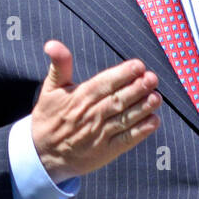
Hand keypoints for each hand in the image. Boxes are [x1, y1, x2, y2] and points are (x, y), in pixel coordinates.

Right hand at [31, 40, 161, 183]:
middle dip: (137, 89)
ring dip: (142, 108)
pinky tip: (153, 121)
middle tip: (152, 79)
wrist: (42, 155)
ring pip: (124, 119)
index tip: (138, 65)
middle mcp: (90, 115)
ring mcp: (98, 135)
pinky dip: (140, 132)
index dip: (122, 74)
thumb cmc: (49, 118)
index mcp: (79, 98)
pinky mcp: (104, 152)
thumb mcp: (50, 89)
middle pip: (117, 100)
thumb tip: (52, 43)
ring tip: (156, 98)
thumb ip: (59, 65)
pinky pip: (125, 140)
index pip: (103, 83)